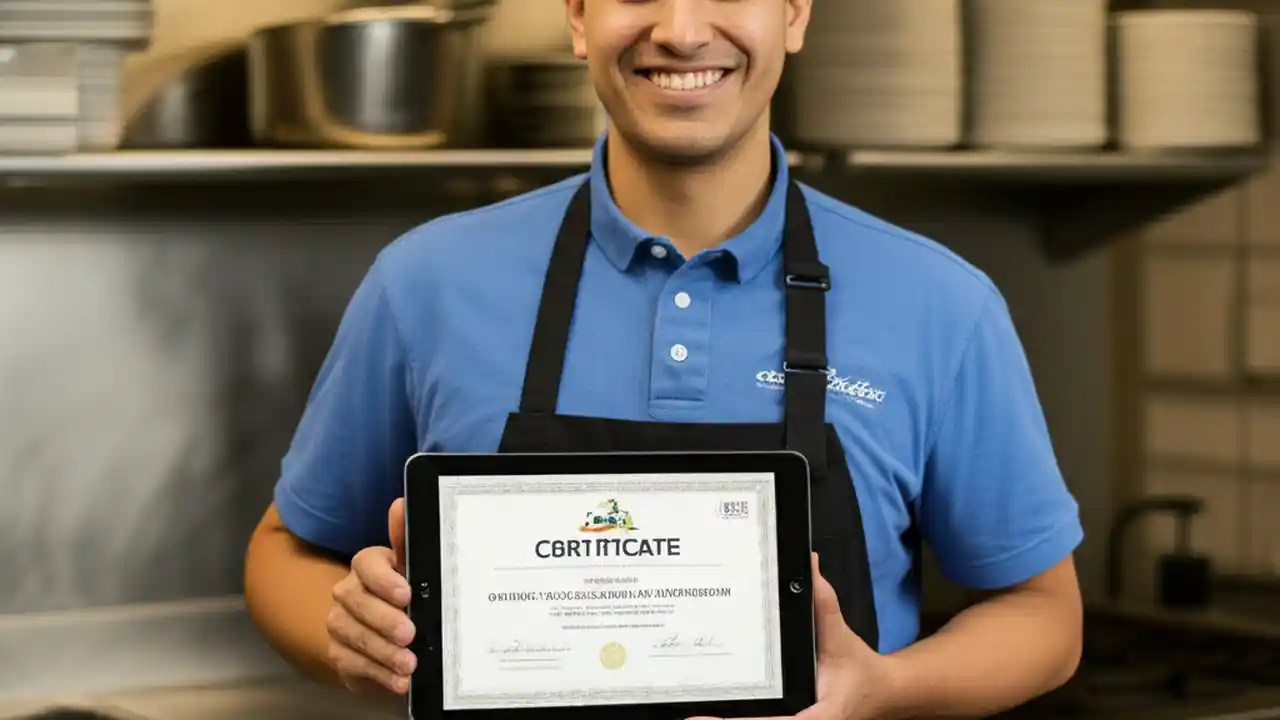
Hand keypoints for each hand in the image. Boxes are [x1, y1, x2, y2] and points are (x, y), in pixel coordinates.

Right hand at [327, 497, 416, 695]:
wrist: (387, 634)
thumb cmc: (404, 595)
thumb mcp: (413, 569)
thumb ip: (406, 540)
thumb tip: (403, 502)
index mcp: (368, 565)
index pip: (366, 564)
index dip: (384, 580)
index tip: (406, 595)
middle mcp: (348, 591)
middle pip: (356, 602)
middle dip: (384, 619)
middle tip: (410, 633)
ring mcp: (339, 623)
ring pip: (353, 634)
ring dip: (383, 651)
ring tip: (409, 663)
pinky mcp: (339, 653)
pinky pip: (353, 663)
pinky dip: (378, 673)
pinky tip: (399, 679)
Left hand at [690, 553, 901, 719]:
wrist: (880, 691)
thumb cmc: (858, 666)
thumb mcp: (840, 635)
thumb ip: (823, 603)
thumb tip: (807, 565)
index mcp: (818, 715)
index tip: (718, 719)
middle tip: (694, 716)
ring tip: (697, 716)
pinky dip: (742, 717)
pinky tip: (714, 713)